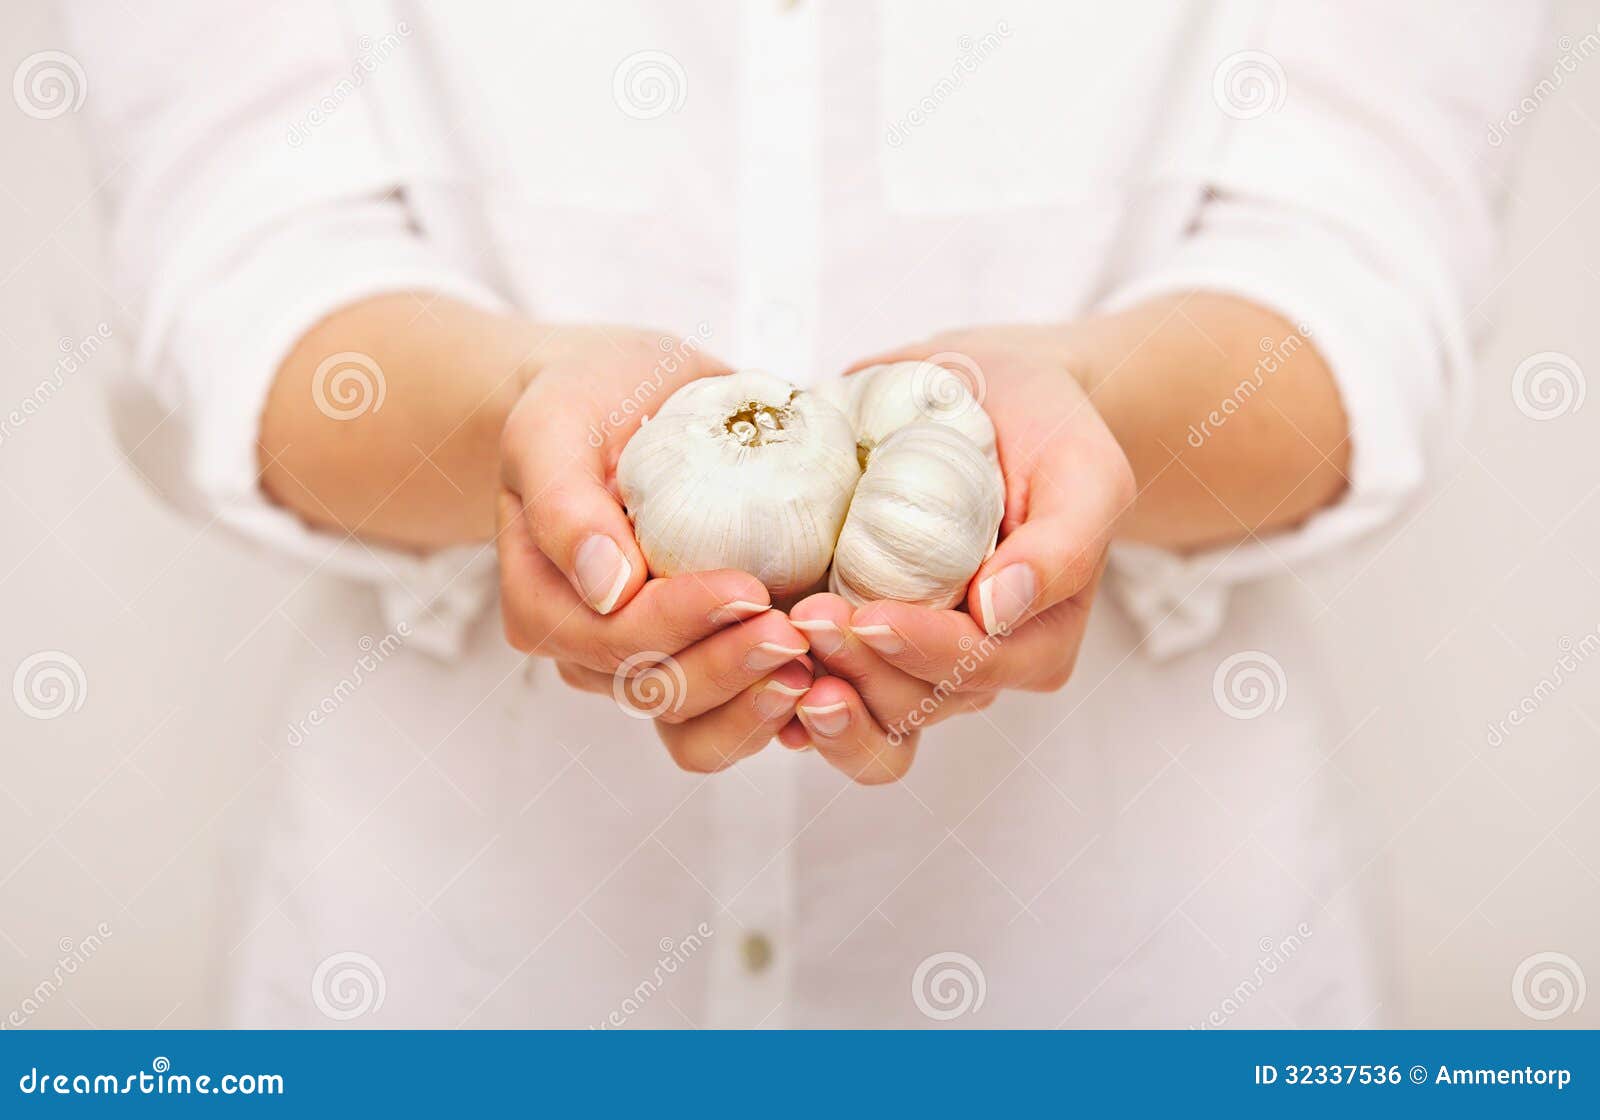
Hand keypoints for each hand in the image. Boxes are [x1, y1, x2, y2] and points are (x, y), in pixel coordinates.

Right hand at [496, 326, 813, 770]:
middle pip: (656, 691)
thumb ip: (564, 505)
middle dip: (729, 669)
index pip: (612, 637)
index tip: (749, 586)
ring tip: (817, 668)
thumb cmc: (584, 403)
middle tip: (797, 633)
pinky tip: (824, 684)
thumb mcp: (554, 428)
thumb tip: (606, 590)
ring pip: (695, 723)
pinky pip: (732, 717)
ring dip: (757, 704)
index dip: (681, 621)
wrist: (626, 395)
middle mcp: (590, 650)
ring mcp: (648, 663)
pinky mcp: (703, 659)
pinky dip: (777, 710)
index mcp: (543, 603)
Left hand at [788, 328, 1135, 783]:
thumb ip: (1063, 547)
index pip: (973, 670)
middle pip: (910, 706)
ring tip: (772, 647)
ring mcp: (909, 661)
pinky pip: (819, 697)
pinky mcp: (857, 643)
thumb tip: (999, 607)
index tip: (869, 616)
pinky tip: (750, 670)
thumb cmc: (1052, 433)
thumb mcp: (1085, 474)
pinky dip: (781, 695)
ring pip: (861, 718)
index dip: (919, 652)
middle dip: (856, 673)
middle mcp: (971, 667)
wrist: (999, 400)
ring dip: (813, 694)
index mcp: (1033, 643)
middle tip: (806, 620)